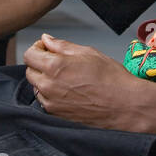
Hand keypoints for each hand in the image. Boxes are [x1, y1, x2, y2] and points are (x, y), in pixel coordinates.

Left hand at [23, 33, 146, 131]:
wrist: (125, 106)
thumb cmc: (112, 79)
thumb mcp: (88, 52)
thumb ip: (62, 45)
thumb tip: (47, 40)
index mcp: (54, 66)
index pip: (29, 54)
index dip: (37, 49)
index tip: (46, 49)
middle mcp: (48, 86)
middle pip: (30, 71)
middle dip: (40, 64)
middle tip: (57, 62)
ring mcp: (51, 103)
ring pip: (37, 87)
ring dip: (44, 80)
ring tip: (66, 78)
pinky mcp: (57, 115)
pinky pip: (45, 101)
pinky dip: (51, 95)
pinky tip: (69, 92)